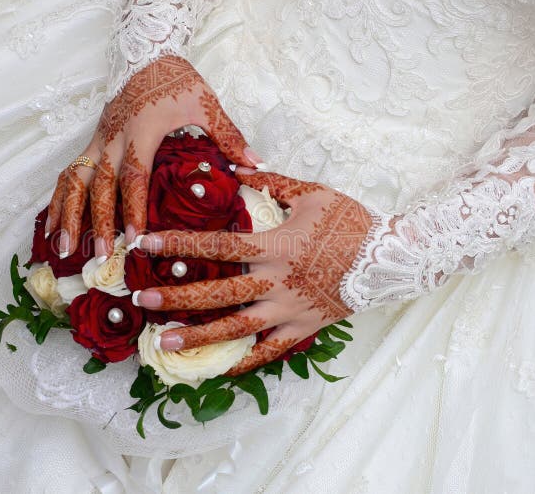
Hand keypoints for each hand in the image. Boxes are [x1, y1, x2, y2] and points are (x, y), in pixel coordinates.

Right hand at [45, 55, 262, 258]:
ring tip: (63, 247)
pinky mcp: (92, 141)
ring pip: (76, 180)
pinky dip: (58, 200)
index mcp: (142, 130)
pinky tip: (52, 226)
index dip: (133, 207)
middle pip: (100, 184)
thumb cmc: (176, 79)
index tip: (135, 236)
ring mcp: (98, 139)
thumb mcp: (206, 104)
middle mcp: (113, 137)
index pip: (134, 175)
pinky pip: (70, 173)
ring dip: (68, 215)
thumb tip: (255, 165)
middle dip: (98, 221)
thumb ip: (229, 137)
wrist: (146, 51)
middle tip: (101, 253)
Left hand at [132, 171, 373, 374]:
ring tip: (164, 343)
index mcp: (275, 246)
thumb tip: (238, 167)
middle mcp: (276, 282)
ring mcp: (289, 309)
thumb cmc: (352, 222)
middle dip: (176, 297)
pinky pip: (270, 351)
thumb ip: (272, 183)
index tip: (146, 246)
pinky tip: (219, 368)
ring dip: (199, 335)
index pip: (217, 245)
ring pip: (237, 327)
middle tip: (141, 301)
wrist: (393, 258)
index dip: (179, 245)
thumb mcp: (312, 193)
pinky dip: (245, 361)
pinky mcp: (303, 328)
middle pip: (218, 292)